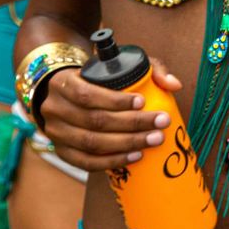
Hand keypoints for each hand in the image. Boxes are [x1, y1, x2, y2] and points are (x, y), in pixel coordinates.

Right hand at [39, 61, 177, 172]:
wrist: (66, 95)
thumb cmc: (98, 80)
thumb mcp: (118, 66)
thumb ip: (149, 69)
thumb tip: (174, 85)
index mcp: (63, 83)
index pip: (87, 94)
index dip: (115, 101)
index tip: (143, 102)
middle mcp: (54, 108)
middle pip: (94, 121)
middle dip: (131, 124)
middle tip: (160, 124)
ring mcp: (56, 133)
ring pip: (91, 143)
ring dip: (126, 144)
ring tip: (153, 140)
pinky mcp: (62, 151)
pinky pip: (86, 162)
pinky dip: (112, 161)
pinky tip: (135, 156)